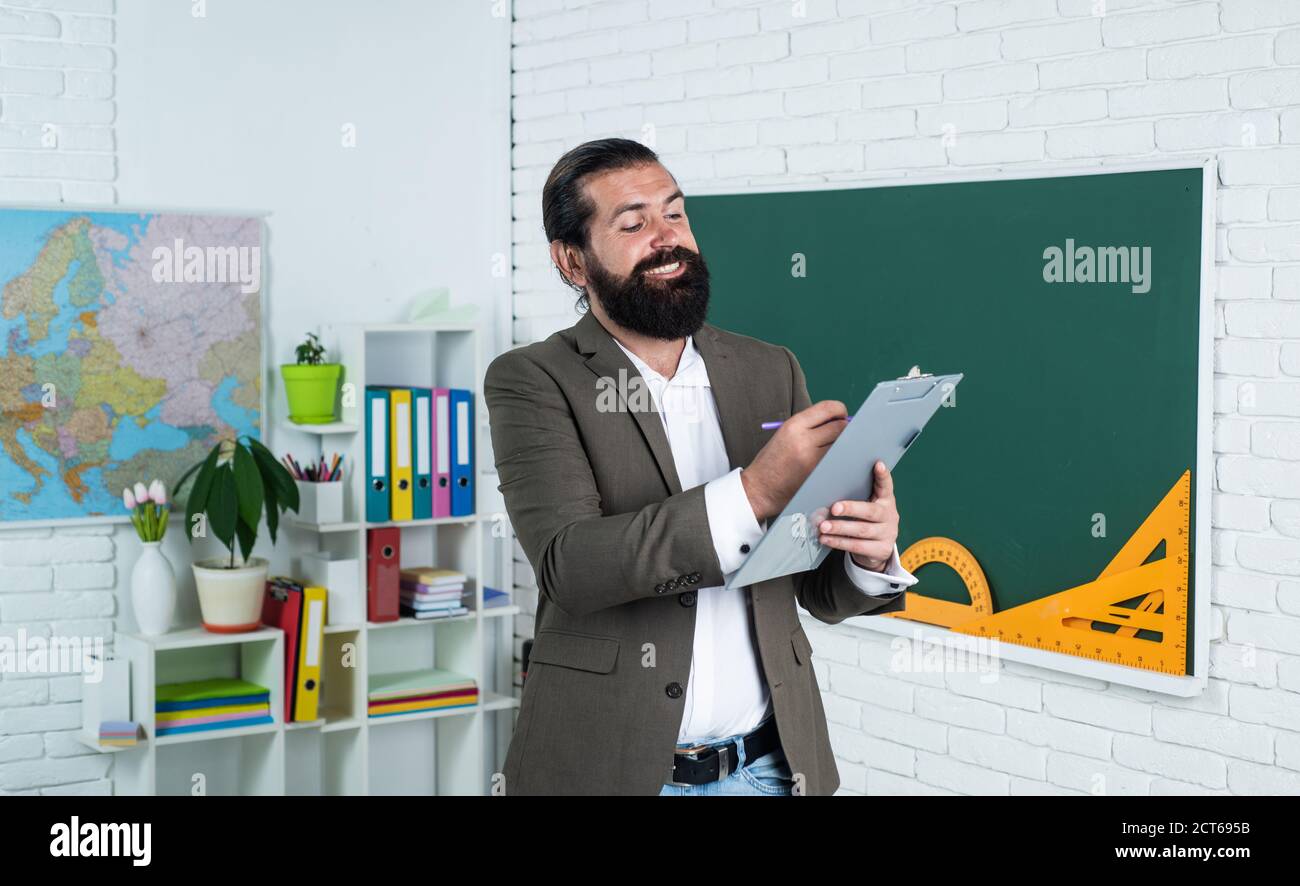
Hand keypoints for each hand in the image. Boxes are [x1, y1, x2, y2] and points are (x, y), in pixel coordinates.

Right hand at [741, 400, 848, 521]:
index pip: (828, 408)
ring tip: (835, 450)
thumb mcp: (785, 434)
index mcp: (794, 425)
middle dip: (844, 429)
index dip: (840, 410)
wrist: (758, 489)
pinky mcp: (818, 476)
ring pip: (842, 446)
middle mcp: (804, 440)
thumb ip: (809, 425)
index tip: (841, 417)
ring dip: (844, 446)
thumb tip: (839, 419)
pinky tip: (832, 464)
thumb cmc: (772, 461)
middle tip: (841, 436)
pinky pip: (838, 463)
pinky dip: (839, 461)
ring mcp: (812, 459)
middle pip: (840, 427)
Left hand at [818, 460, 898, 571]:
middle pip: (870, 511)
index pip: (886, 486)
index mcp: (886, 500)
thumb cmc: (866, 520)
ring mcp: (887, 534)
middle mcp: (890, 516)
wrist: (877, 549)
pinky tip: (826, 539)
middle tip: (834, 508)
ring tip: (823, 527)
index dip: (883, 476)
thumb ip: (856, 496)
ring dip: (840, 528)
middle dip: (851, 509)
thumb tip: (826, 487)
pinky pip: (857, 546)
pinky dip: (839, 542)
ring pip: (861, 530)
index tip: (878, 464)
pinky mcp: (881, 550)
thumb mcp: (866, 506)